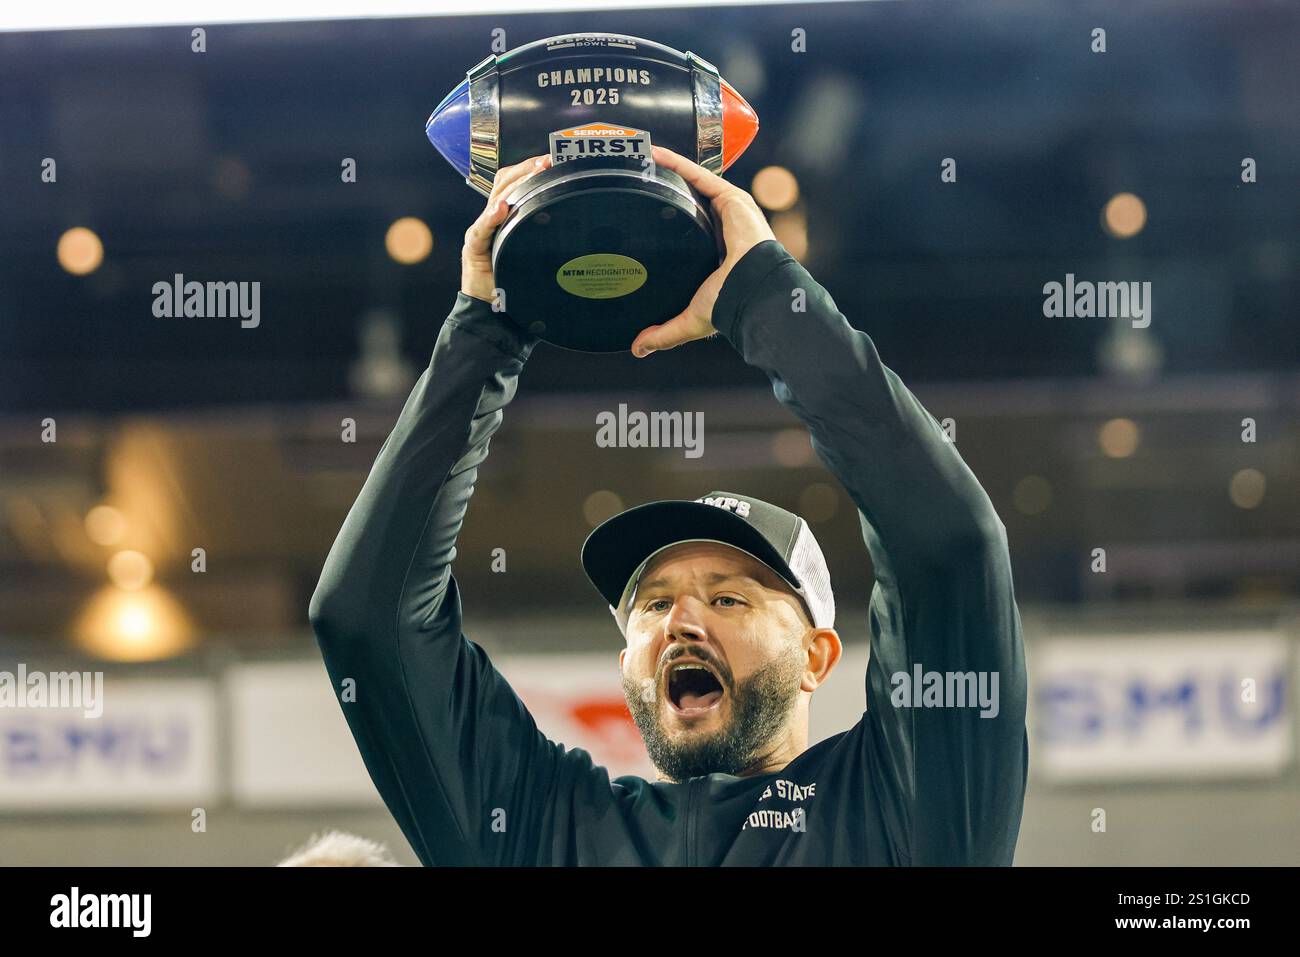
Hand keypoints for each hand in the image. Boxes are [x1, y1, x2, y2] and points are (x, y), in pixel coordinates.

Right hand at [461, 153, 552, 304]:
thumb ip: (544, 237)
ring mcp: (480, 232)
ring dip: (513, 185)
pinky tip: (501, 208)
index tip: (551, 160)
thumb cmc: (513, 282)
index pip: (513, 183)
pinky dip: (491, 218)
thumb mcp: (533, 253)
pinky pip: (480, 230)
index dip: (529, 169)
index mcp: (504, 218)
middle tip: (546, 162)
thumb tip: (574, 222)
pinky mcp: (472, 249)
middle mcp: (490, 220)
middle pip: (503, 183)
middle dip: (525, 170)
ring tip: (531, 175)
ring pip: (494, 200)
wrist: (489, 311)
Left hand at [629, 145, 775, 357]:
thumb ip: (663, 334)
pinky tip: (655, 155)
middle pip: (688, 201)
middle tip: (633, 178)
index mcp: (713, 252)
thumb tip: (637, 348)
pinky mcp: (731, 198)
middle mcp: (721, 227)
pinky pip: (700, 175)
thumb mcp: (690, 320)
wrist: (752, 291)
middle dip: (665, 188)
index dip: (664, 219)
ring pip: (693, 184)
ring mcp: (728, 211)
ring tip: (640, 158)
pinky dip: (677, 164)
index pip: (685, 229)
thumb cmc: (730, 305)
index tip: (637, 212)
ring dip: (668, 170)